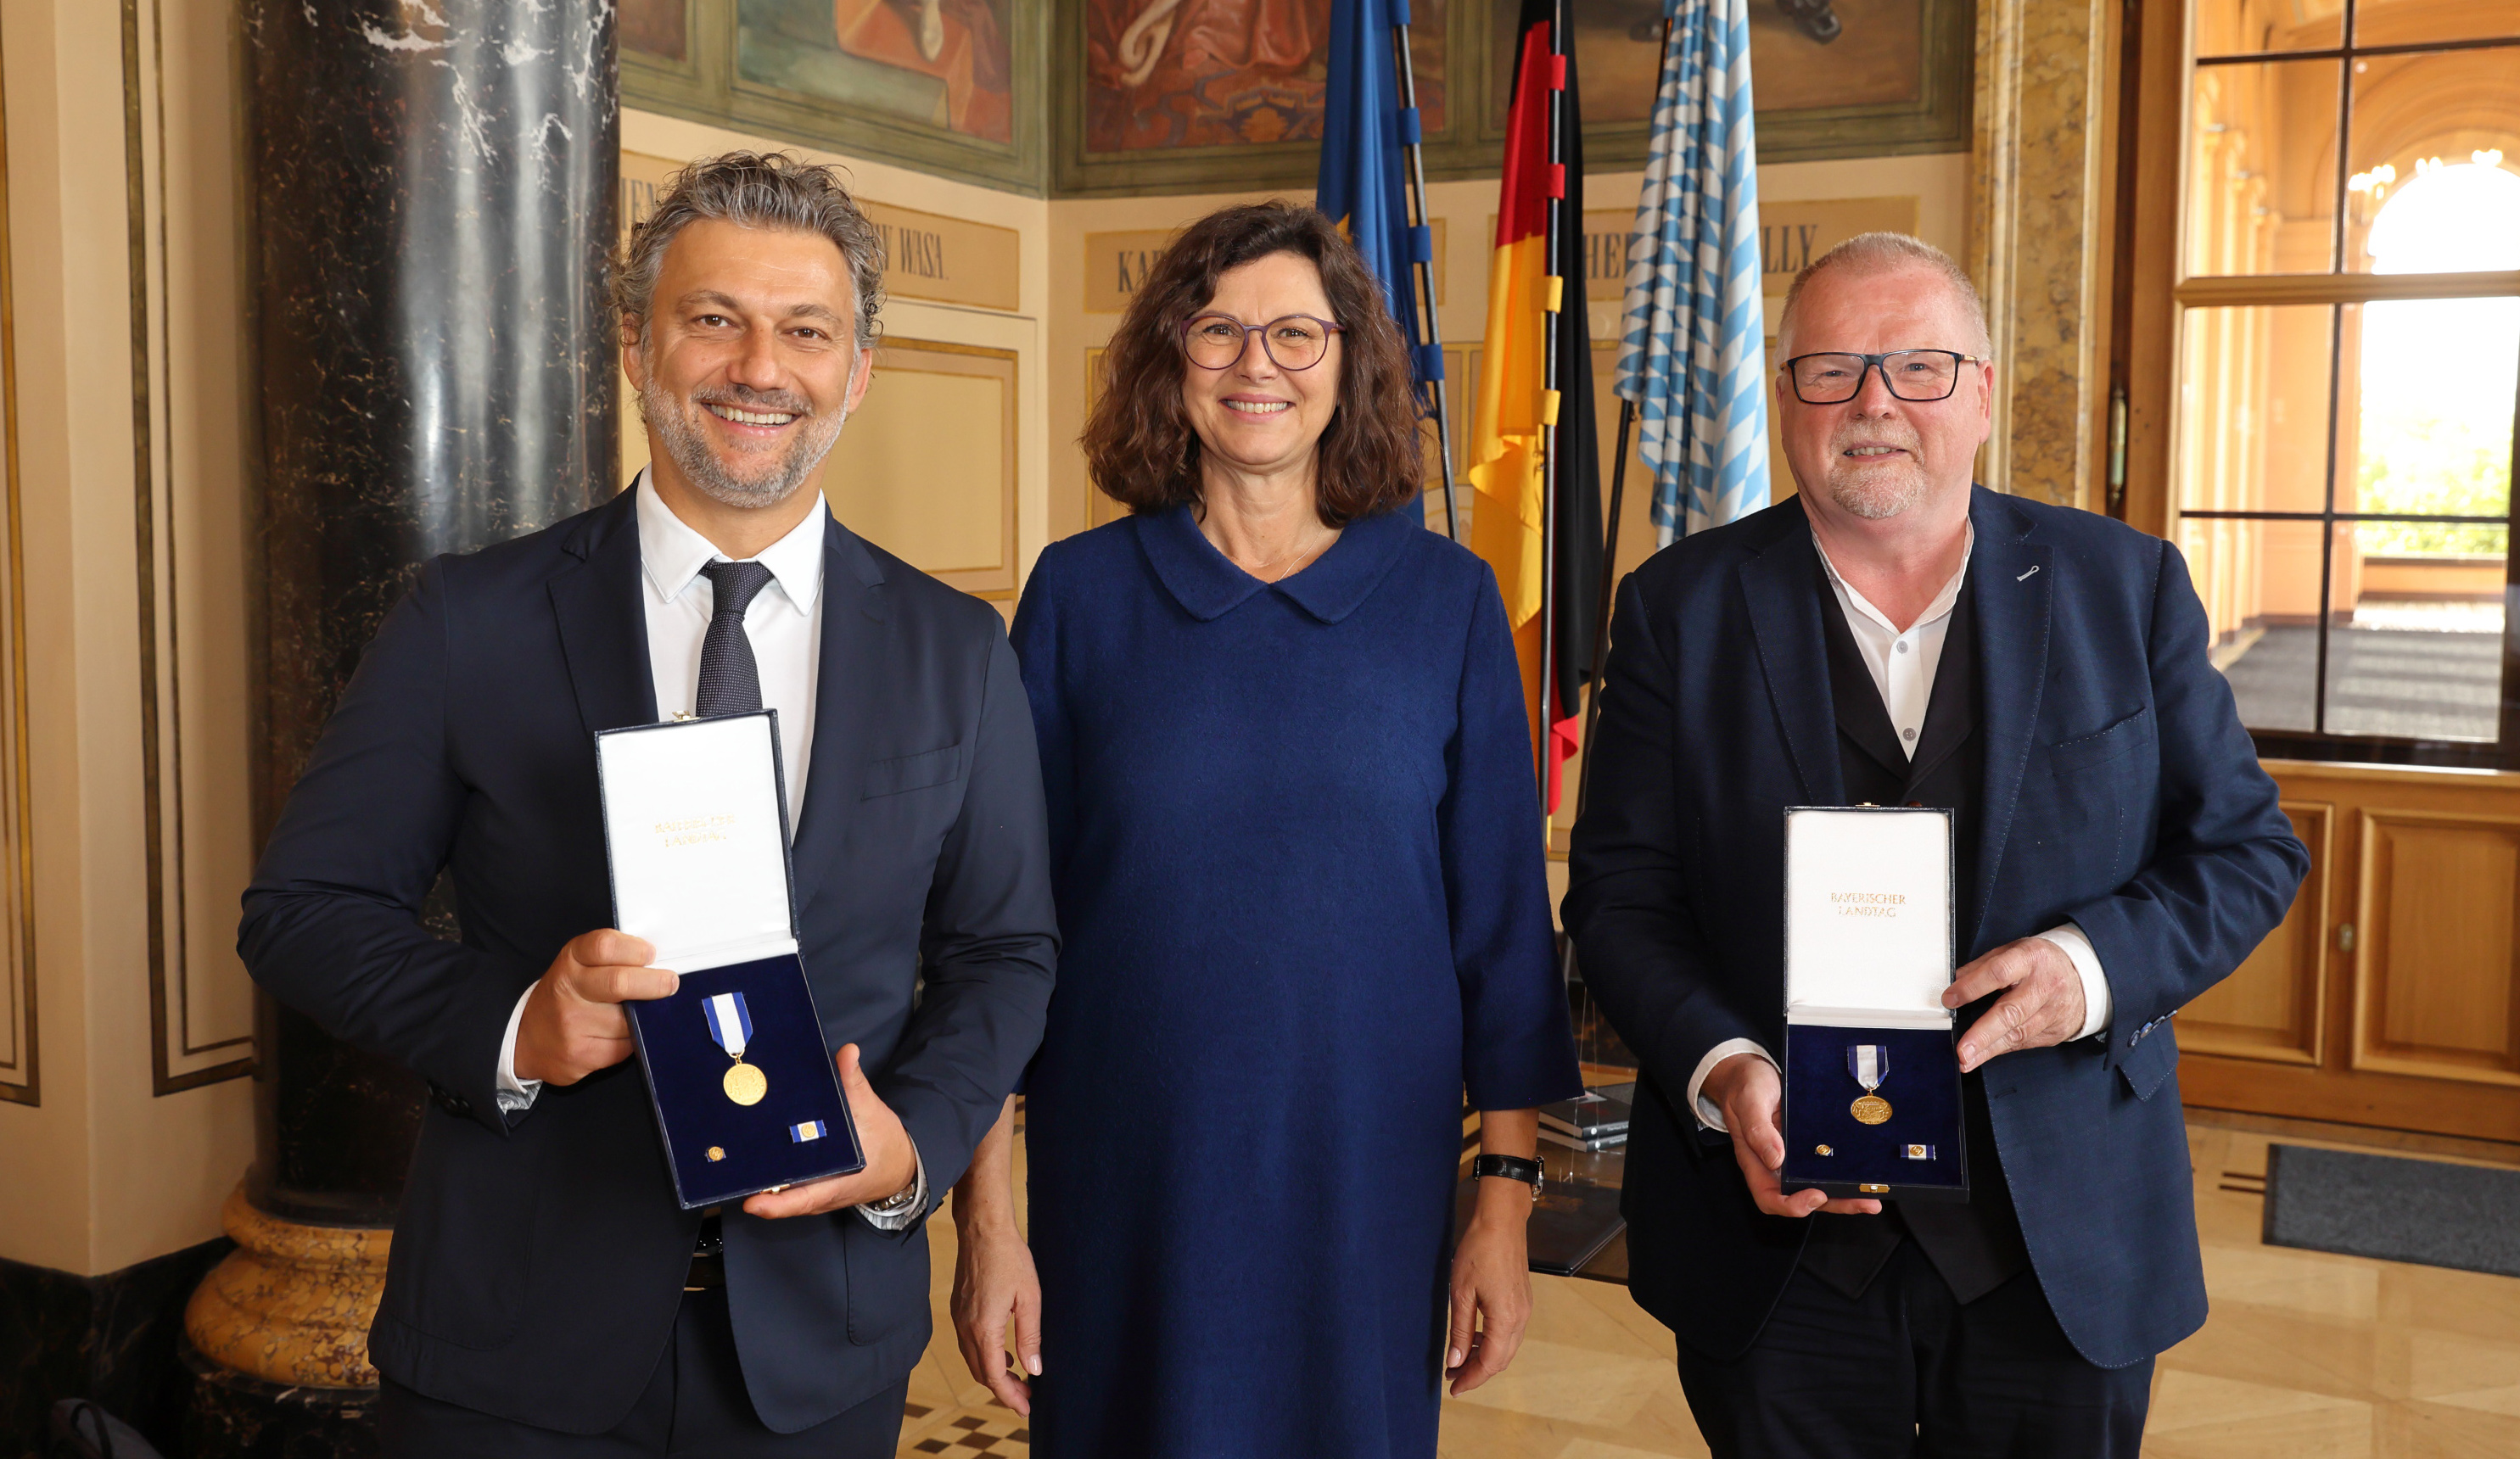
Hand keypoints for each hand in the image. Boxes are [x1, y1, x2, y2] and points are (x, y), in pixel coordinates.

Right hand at [512, 930, 670, 1085]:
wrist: (526, 1038)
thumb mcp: (580, 966)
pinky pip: (623, 1048)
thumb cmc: (566, 995)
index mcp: (571, 960)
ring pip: (627, 1021)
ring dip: (642, 1018)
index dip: (634, 949)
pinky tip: (620, 1035)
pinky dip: (630, 1041)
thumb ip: (613, 959)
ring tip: (637, 1014)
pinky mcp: (579, 1055)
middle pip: (619, 983)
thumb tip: (659, 964)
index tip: (651, 955)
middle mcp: (567, 990)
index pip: (604, 946)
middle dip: (654, 983)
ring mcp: (571, 1025)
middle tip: (669, 984)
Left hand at [742, 1045, 919, 1218]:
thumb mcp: (871, 1110)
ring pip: (781, 1190)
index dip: (775, 1205)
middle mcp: (818, 1192)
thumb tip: (847, 1052)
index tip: (751, 1202)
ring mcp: (812, 1190)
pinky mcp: (809, 1182)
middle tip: (726, 1169)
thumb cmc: (884, 1144)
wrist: (899, 1165)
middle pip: (781, 1196)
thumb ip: (855, 1082)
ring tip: (730, 1159)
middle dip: (754, 1185)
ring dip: (758, 1179)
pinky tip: (750, 1154)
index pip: (801, 1200)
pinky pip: (786, 1183)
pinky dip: (770, 1172)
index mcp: (835, 1183)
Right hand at [950, 1215, 1041, 1413]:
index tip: (1026, 1408)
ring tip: (1018, 1380)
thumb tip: (1034, 1370)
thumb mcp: (1030, 1299)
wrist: (983, 1230)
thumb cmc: (1011, 1259)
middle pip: (981, 1373)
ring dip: (993, 1374)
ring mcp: (959, 1319)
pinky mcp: (959, 1310)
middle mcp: (966, 1328)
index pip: (994, 1376)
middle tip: (1026, 1398)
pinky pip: (969, 1345)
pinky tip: (1004, 1355)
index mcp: (984, 1328)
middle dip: (1003, 1390)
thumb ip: (1030, 1337)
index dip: (1010, 1396)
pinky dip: (985, 1357)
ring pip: (973, 1360)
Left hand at [1446, 1180, 1534, 1395]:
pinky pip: (1510, 1332)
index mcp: (1506, 1319)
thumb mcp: (1461, 1293)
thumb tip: (1456, 1362)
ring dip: (1484, 1357)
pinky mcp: (1522, 1300)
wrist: (1501, 1221)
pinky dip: (1492, 1342)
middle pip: (1501, 1359)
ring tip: (1458, 1359)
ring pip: (1506, 1347)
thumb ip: (1460, 1331)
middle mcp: (1520, 1318)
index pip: (1490, 1363)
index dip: (1471, 1379)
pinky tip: (1474, 1337)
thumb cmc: (1478, 1251)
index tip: (1453, 1389)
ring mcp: (1524, 1309)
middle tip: (1452, 1377)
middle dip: (1477, 1372)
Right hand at [1703, 1052, 1882, 1218]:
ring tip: (1871, 1198)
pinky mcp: (1806, 1147)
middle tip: (1863, 1202)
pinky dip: (1843, 1175)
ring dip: (1843, 1195)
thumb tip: (1776, 1159)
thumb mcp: (1748, 1101)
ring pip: (1817, 1186)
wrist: (1749, 1072)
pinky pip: (1823, 1167)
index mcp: (1756, 1162)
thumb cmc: (1744, 1086)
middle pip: (1801, 1198)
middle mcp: (1774, 1166)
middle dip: (1833, 1203)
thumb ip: (1757, 1129)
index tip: (1816, 1195)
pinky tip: (1862, 1175)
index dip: (1792, 1205)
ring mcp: (1792, 1158)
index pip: (1770, 1197)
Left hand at [1943, 936, 2086, 1072]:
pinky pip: (2024, 1043)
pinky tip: (1983, 1055)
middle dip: (1983, 1034)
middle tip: (1962, 1050)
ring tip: (1966, 1060)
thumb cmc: (2041, 963)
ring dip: (1988, 1050)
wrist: (2084, 978)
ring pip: (2017, 1034)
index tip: (1950, 999)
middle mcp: (2044, 986)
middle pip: (2011, 1013)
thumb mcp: (2013, 951)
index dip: (1972, 987)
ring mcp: (2053, 1011)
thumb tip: (1955, 982)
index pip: (1999, 973)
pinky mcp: (2055, 1031)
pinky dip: (2001, 1050)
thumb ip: (1983, 966)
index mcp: (2030, 958)